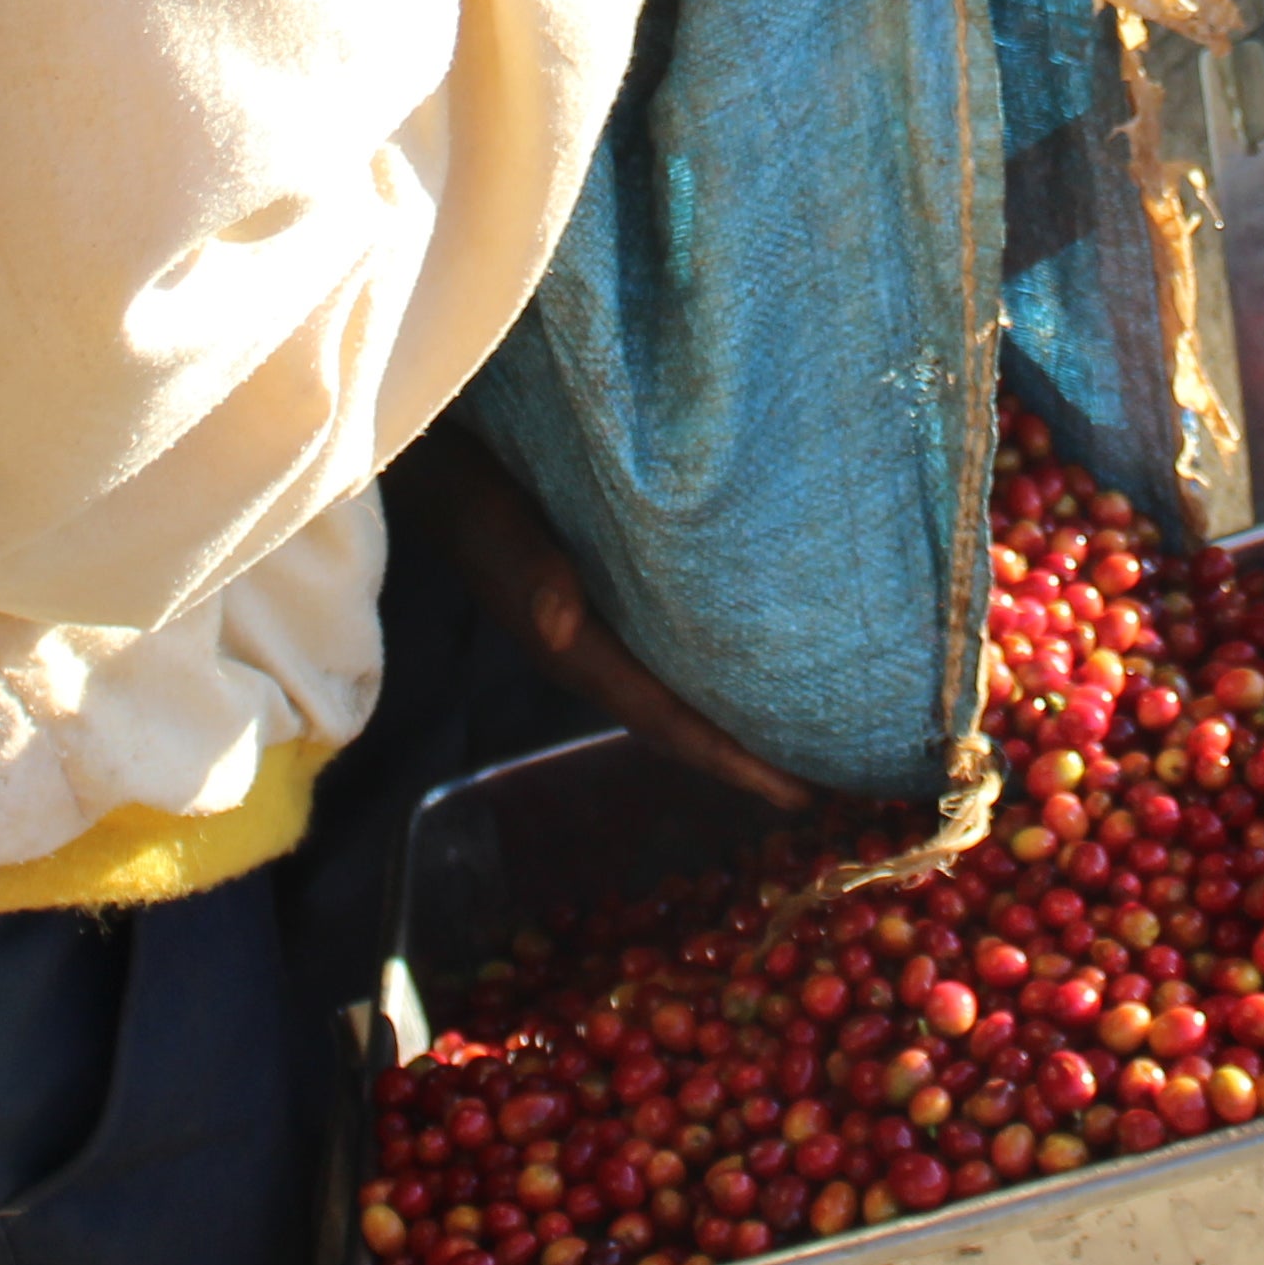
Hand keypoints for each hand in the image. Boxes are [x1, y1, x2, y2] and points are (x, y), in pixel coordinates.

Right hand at [388, 428, 807, 809]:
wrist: (441, 472)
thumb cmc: (475, 497)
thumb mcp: (499, 529)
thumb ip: (530, 576)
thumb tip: (560, 626)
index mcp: (576, 652)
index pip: (664, 721)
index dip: (728, 760)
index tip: (794, 793)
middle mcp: (592, 656)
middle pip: (678, 726)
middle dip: (744, 760)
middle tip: (822, 789)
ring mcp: (599, 636)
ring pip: (675, 697)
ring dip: (731, 723)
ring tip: (799, 740)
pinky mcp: (607, 604)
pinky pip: (669, 659)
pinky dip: (711, 677)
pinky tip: (748, 668)